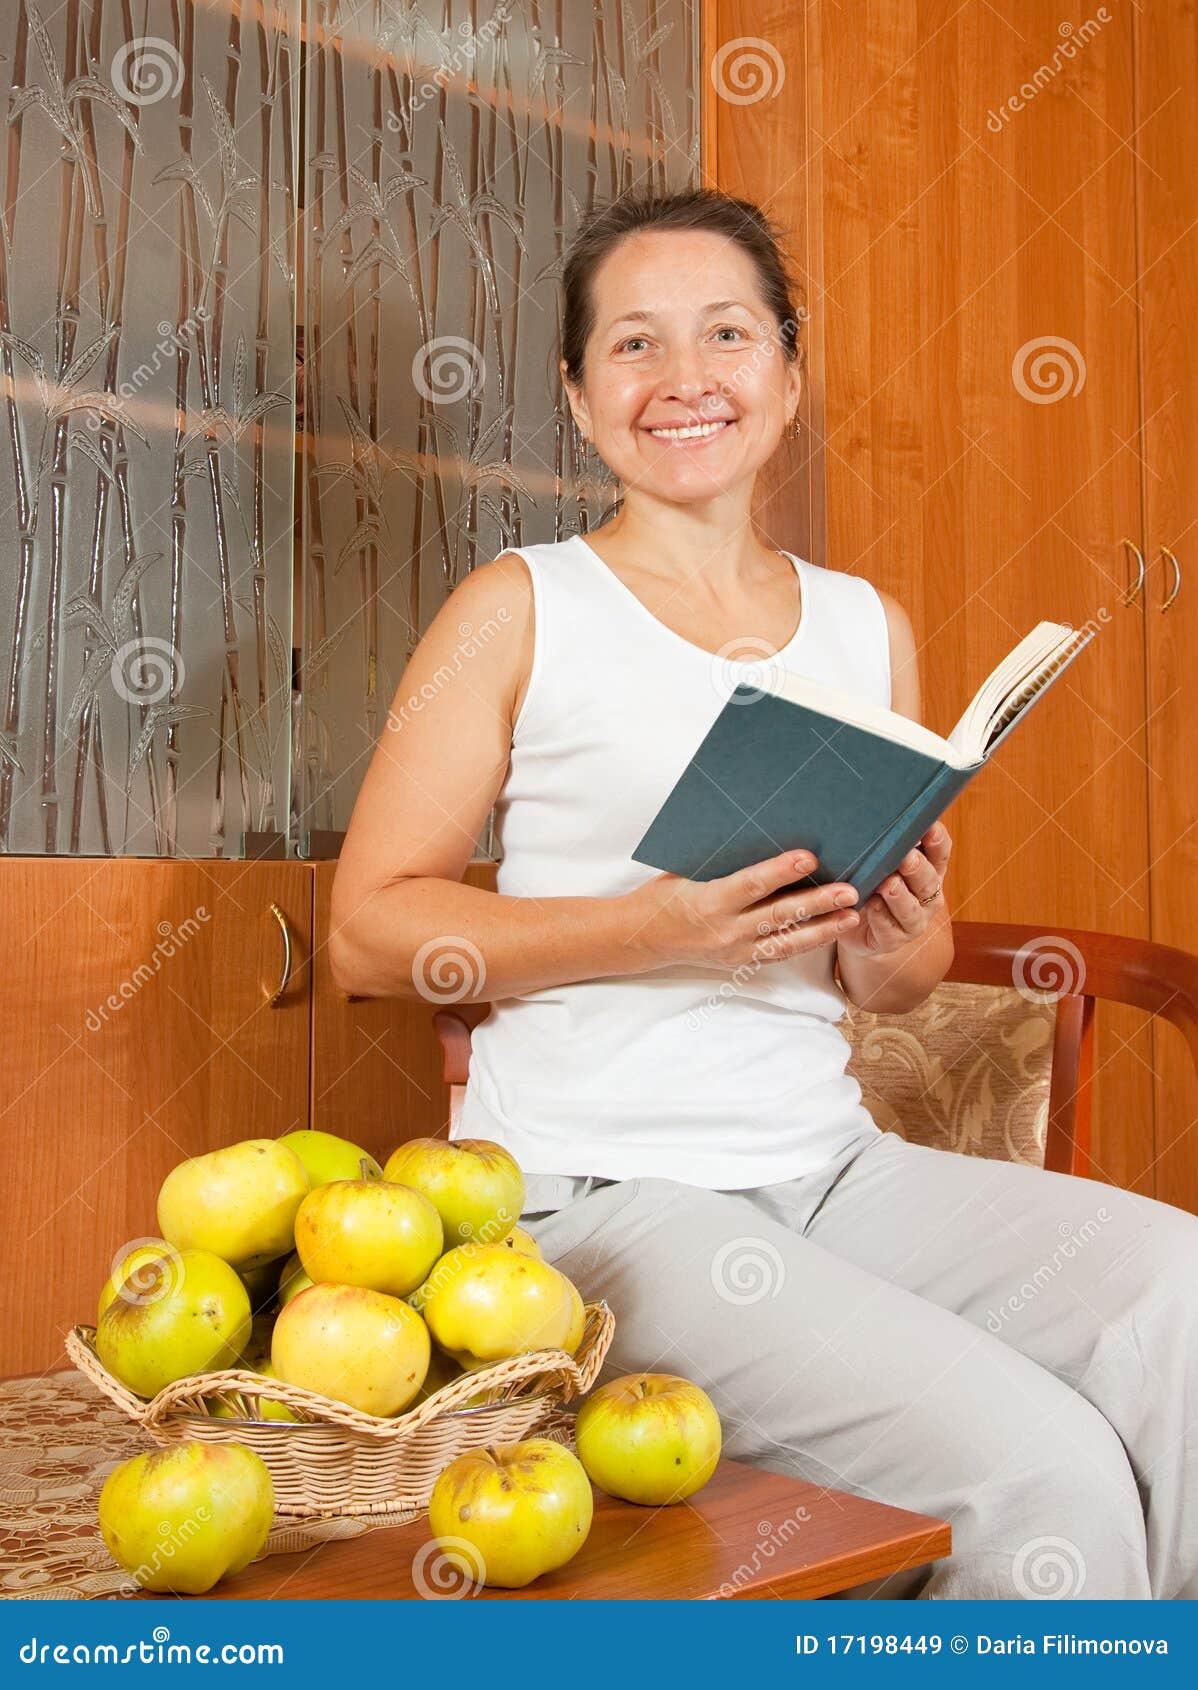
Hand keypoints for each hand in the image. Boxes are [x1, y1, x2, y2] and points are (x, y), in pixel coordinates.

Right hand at [624, 848, 862, 973]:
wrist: (643, 938)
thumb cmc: (664, 895)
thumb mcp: (685, 871)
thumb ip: (722, 860)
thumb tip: (761, 832)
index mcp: (709, 901)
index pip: (752, 884)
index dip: (782, 871)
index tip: (810, 858)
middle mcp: (726, 931)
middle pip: (780, 915)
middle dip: (818, 903)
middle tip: (850, 891)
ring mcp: (736, 950)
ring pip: (787, 941)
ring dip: (823, 929)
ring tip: (852, 916)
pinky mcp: (741, 962)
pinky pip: (779, 952)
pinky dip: (806, 941)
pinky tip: (830, 930)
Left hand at [836, 823, 951, 958]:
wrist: (855, 926)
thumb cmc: (868, 882)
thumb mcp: (874, 860)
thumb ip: (880, 843)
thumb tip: (869, 813)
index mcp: (928, 870)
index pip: (940, 852)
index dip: (937, 840)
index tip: (930, 827)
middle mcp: (926, 896)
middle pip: (928, 880)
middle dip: (917, 869)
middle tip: (907, 857)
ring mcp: (913, 921)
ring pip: (911, 909)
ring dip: (900, 896)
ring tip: (889, 884)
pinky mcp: (893, 940)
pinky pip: (889, 931)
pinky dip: (880, 918)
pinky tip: (871, 907)